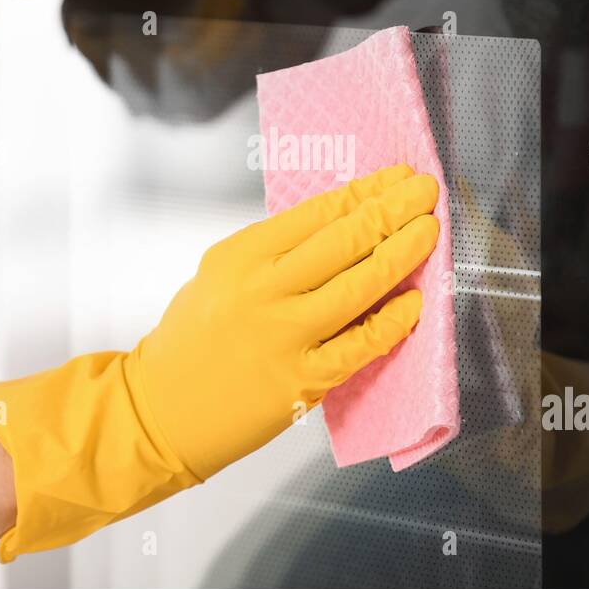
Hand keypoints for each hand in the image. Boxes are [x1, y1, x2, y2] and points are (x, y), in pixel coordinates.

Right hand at [0, 165, 440, 559]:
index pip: (317, 213)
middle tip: (425, 190)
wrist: (159, 410)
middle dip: (393, 209)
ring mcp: (284, 336)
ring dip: (401, 253)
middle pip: (344, 239)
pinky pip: (360, 345)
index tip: (397, 178)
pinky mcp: (301, 380)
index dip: (365, 191)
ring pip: (359, 285)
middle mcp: (263, 290)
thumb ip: (270, 253)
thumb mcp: (217, 276)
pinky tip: (414, 301)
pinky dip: (392, 321)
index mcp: (241, 256)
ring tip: (429, 231)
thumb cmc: (191, 340)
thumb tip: (337, 226)